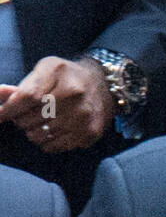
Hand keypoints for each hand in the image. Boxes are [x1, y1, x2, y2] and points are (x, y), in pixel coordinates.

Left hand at [0, 56, 115, 151]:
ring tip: (38, 123)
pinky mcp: (89, 134)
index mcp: (60, 76)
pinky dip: (46, 142)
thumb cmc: (67, 77)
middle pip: (31, 119)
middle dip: (20, 120)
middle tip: (25, 115)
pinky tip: (50, 132)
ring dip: (32, 132)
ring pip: (39, 136)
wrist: (104, 87)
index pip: (27, 97)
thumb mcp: (45, 70)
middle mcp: (74, 98)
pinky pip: (54, 146)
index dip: (9, 109)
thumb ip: (22, 84)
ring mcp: (83, 118)